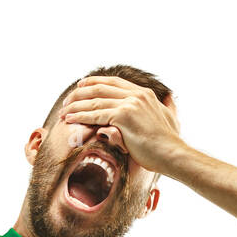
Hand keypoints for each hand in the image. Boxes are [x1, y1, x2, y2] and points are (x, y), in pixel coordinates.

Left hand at [57, 76, 185, 174]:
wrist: (173, 154)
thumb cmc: (170, 143)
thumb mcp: (171, 118)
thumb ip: (167, 106)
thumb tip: (169, 99)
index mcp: (144, 94)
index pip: (113, 82)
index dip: (94, 82)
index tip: (81, 85)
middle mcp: (136, 95)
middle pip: (100, 88)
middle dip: (80, 93)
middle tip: (67, 101)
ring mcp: (129, 104)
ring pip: (94, 101)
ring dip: (75, 106)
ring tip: (63, 112)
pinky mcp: (123, 117)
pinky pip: (95, 115)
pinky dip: (79, 116)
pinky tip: (69, 119)